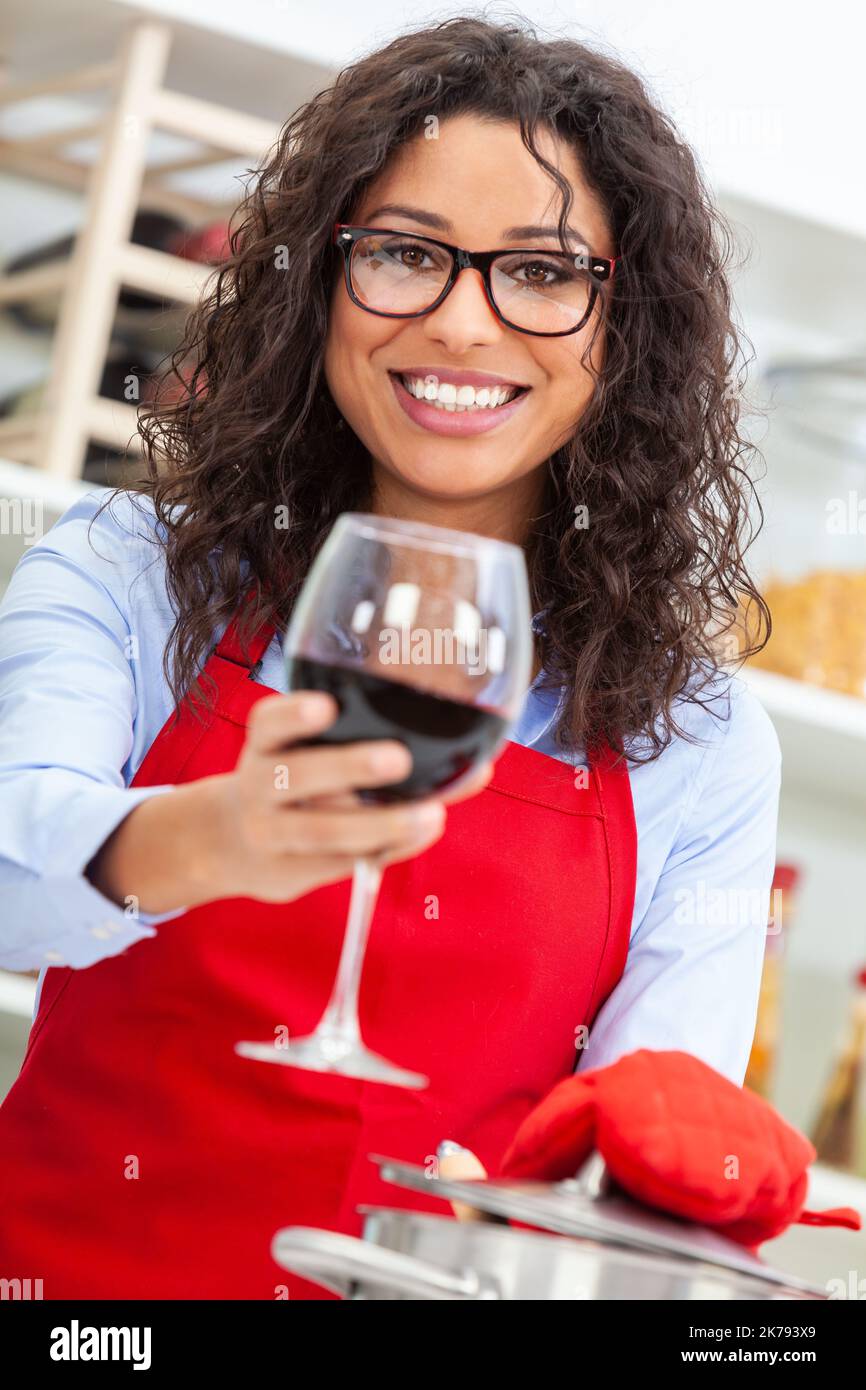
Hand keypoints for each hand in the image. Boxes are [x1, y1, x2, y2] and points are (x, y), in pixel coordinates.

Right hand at [200, 690, 493, 903]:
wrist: (236, 843)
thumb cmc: (297, 784)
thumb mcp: (309, 752)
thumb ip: (373, 742)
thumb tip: (477, 752)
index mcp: (266, 744)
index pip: (269, 722)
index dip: (294, 714)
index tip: (326, 705)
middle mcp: (260, 785)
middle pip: (298, 775)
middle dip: (348, 766)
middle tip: (397, 759)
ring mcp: (271, 832)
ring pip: (323, 830)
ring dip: (381, 822)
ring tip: (431, 815)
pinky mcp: (290, 872)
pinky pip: (342, 862)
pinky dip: (387, 849)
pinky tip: (421, 834)